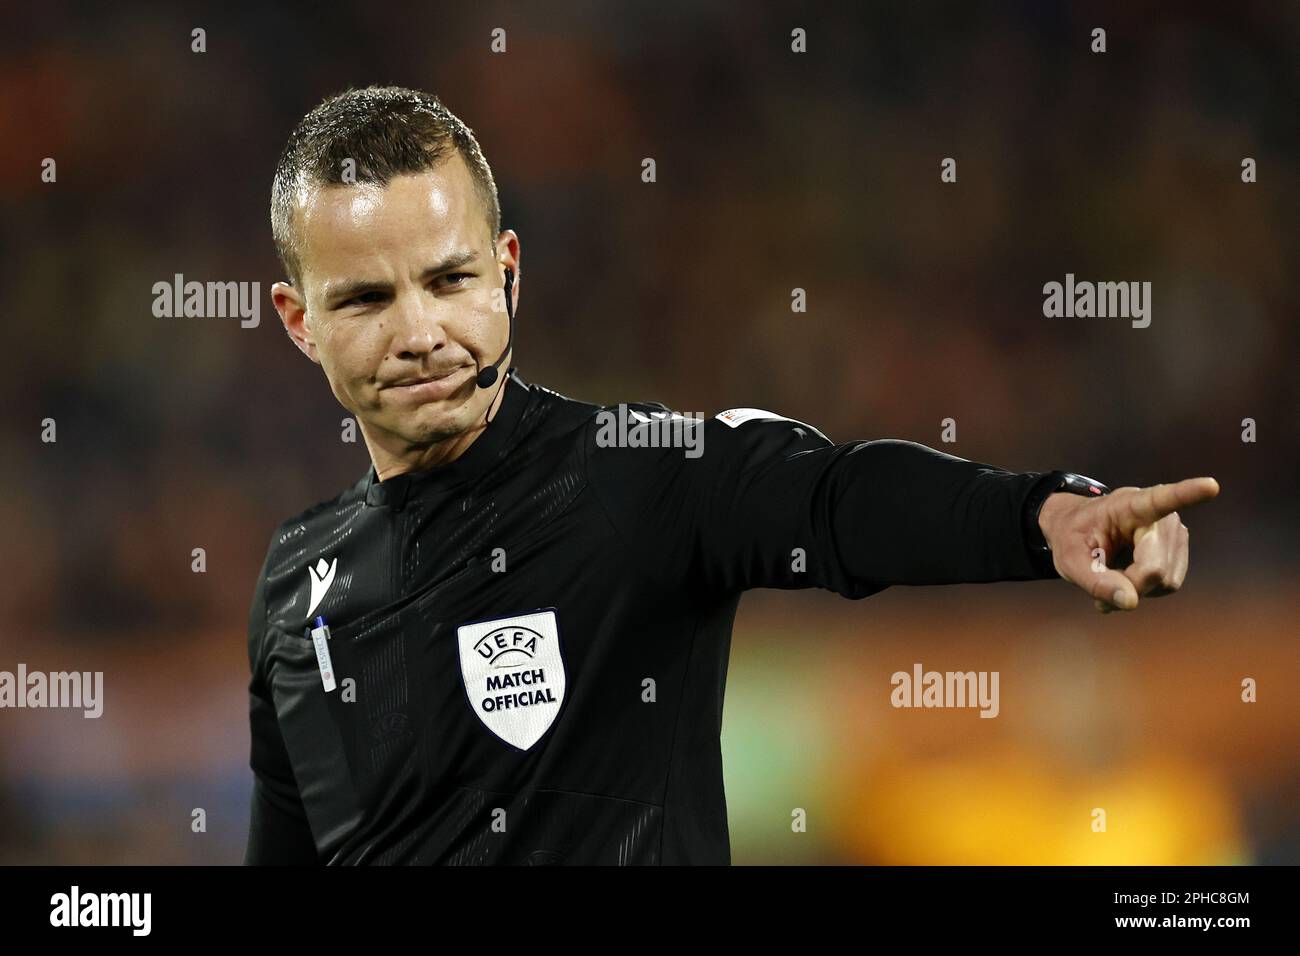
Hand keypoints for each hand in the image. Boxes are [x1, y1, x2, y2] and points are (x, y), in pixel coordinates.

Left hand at [1037, 477, 1219, 612]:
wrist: (1079, 531)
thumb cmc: (1072, 538)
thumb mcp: (1069, 560)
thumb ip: (1095, 581)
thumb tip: (1131, 602)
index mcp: (1131, 505)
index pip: (1162, 499)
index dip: (1188, 493)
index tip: (1210, 485)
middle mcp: (1162, 517)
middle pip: (1154, 568)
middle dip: (1127, 584)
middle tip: (1098, 581)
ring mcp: (1176, 535)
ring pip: (1164, 581)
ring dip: (1135, 588)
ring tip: (1111, 573)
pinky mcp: (1179, 553)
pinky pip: (1167, 585)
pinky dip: (1145, 589)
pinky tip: (1126, 577)